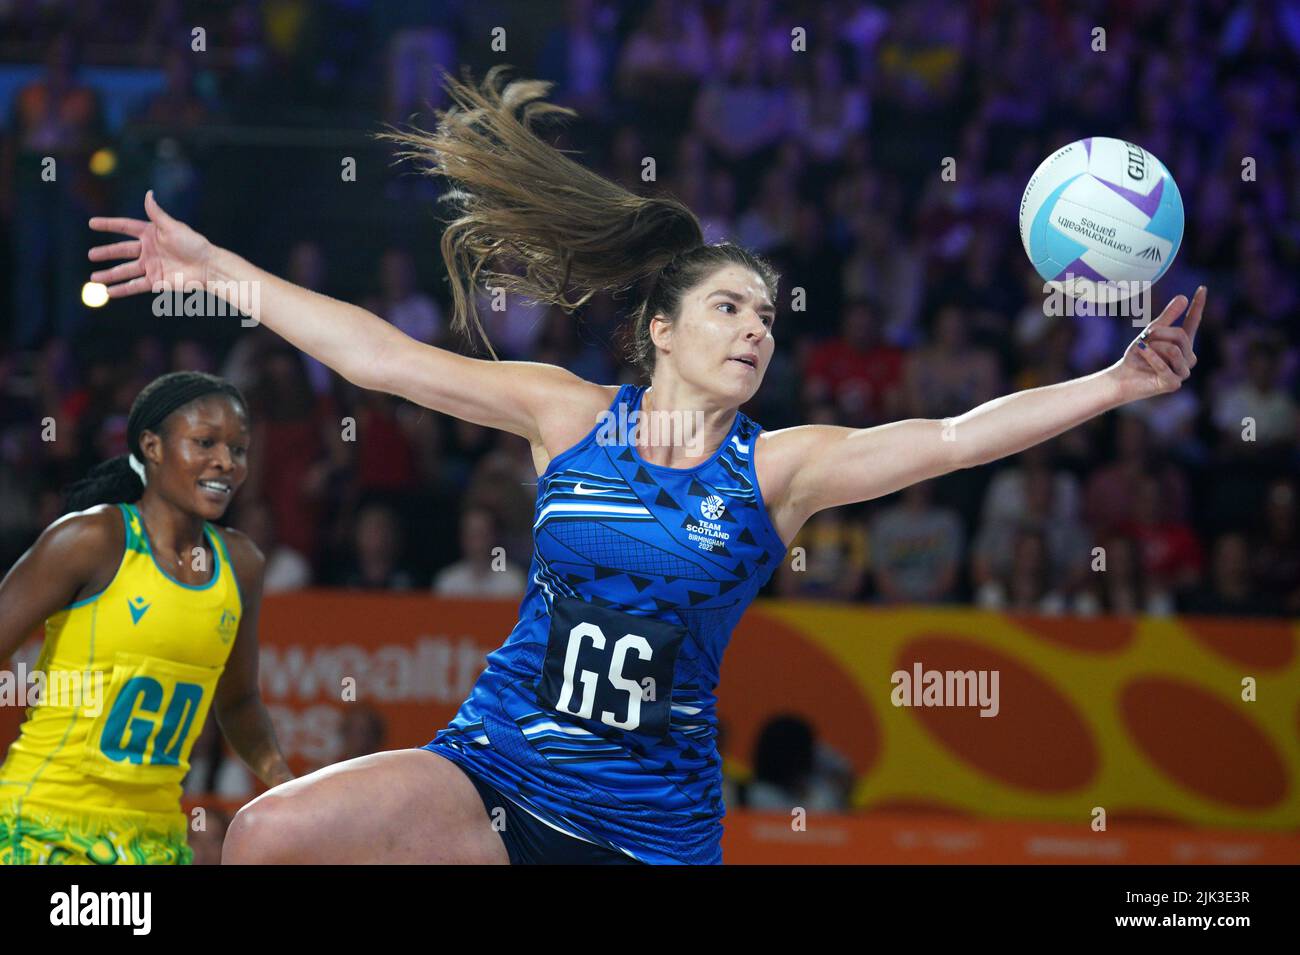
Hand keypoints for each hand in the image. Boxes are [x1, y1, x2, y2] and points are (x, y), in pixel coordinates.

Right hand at [87, 190, 213, 298]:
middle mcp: (149, 250)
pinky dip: (122, 289)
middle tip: (90, 254)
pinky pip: (135, 286)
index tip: (92, 223)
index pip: (125, 227)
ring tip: (94, 278)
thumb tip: (148, 193)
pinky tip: (109, 292)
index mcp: (151, 233)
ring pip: (125, 271)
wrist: (207, 267)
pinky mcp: (156, 282)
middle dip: (106, 253)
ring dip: (109, 275)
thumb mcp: (172, 227)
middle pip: (122, 251)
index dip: (109, 225)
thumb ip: (156, 213)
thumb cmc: (193, 244)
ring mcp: (151, 267)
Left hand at [1107, 287, 1204, 402]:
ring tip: (1143, 352)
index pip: (1193, 322)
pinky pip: (1163, 365)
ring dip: (1153, 347)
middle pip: (1180, 335)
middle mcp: (1188, 358)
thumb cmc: (1137, 356)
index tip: (1202, 288)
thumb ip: (1167, 318)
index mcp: (1184, 345)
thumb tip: (1183, 297)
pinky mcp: (1173, 384)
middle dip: (1158, 334)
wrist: (1122, 378)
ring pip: (1173, 349)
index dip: (1198, 305)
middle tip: (1143, 340)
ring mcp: (1183, 372)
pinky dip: (1149, 357)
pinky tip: (1142, 354)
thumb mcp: (1150, 333)